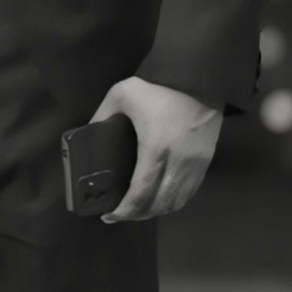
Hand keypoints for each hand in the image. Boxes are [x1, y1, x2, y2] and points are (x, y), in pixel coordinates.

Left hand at [92, 75, 221, 221]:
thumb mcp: (121, 95)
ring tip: (139, 209)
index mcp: (155, 149)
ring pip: (177, 202)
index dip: (124, 211)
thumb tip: (86, 134)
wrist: (199, 76)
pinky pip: (190, 192)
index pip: (140, 194)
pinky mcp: (206, 160)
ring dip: (157, 211)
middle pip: (159, 204)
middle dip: (138, 215)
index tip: (109, 215)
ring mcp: (195, 164)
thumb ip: (101, 116)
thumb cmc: (158, 86)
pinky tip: (161, 198)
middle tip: (120, 214)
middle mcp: (179, 162)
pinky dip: (174, 201)